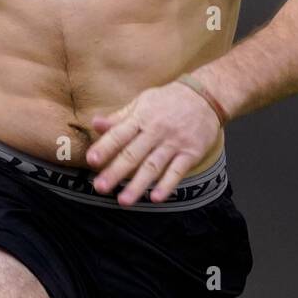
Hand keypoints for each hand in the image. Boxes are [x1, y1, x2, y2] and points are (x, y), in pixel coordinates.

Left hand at [87, 82, 220, 205]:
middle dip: (116, 171)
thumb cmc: (168, 100)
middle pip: (133, 154)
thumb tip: (95, 124)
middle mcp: (156, 131)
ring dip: (138, 184)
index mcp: (141, 118)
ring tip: (123, 200)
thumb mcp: (142, 102)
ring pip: (153, 166)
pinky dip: (167, 185)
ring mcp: (174, 143)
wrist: (205, 96)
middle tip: (99, 187)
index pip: (120, 134)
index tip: (91, 160)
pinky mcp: (191, 153)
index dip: (105, 147)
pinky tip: (156, 198)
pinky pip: (177, 171)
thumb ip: (119, 118)